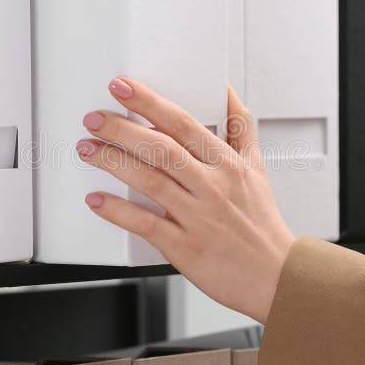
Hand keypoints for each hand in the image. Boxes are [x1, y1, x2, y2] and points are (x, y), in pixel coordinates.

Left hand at [76, 77, 295, 323]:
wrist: (276, 277)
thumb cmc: (261, 224)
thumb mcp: (257, 168)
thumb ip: (240, 127)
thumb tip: (225, 90)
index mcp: (227, 164)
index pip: (183, 123)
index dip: (149, 102)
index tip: (123, 87)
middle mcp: (212, 186)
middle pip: (161, 148)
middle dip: (122, 129)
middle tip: (95, 118)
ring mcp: (198, 217)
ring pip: (150, 181)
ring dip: (113, 162)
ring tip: (88, 149)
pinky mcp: (185, 247)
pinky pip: (146, 224)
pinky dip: (118, 212)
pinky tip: (97, 201)